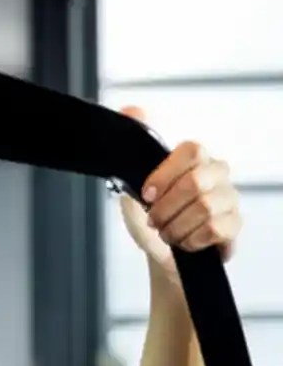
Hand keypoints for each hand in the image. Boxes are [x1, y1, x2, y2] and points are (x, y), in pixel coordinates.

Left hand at [116, 106, 241, 278]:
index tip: (146, 194)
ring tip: (167, 232)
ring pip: (204, 209)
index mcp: (193, 159)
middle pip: (197, 182)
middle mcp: (216, 174)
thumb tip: (133, 110)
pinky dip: (190, 239)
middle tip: (154, 220)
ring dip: (175, 227)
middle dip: (166, 208)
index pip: (191, 150)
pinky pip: (215, 229)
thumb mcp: (130, 184)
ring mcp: (229, 198)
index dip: (165, 174)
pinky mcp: (235, 225)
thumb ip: (131, 147)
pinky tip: (185, 241)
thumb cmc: (149, 218)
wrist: (161, 255)